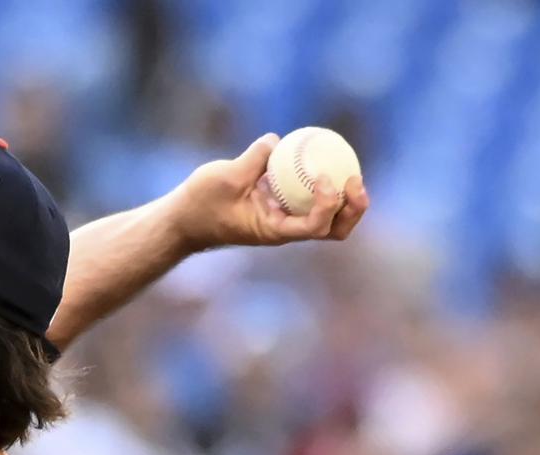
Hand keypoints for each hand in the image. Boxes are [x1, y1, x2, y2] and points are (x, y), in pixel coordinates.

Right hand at [166, 132, 368, 252]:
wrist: (183, 220)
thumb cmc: (200, 205)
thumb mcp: (224, 178)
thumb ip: (254, 158)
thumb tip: (276, 140)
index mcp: (275, 231)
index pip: (315, 226)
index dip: (329, 204)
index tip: (324, 178)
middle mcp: (286, 229)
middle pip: (334, 229)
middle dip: (353, 210)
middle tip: (356, 180)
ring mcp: (285, 219)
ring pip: (329, 216)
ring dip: (346, 198)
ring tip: (351, 170)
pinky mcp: (280, 206)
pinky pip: (310, 196)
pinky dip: (322, 181)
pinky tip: (324, 155)